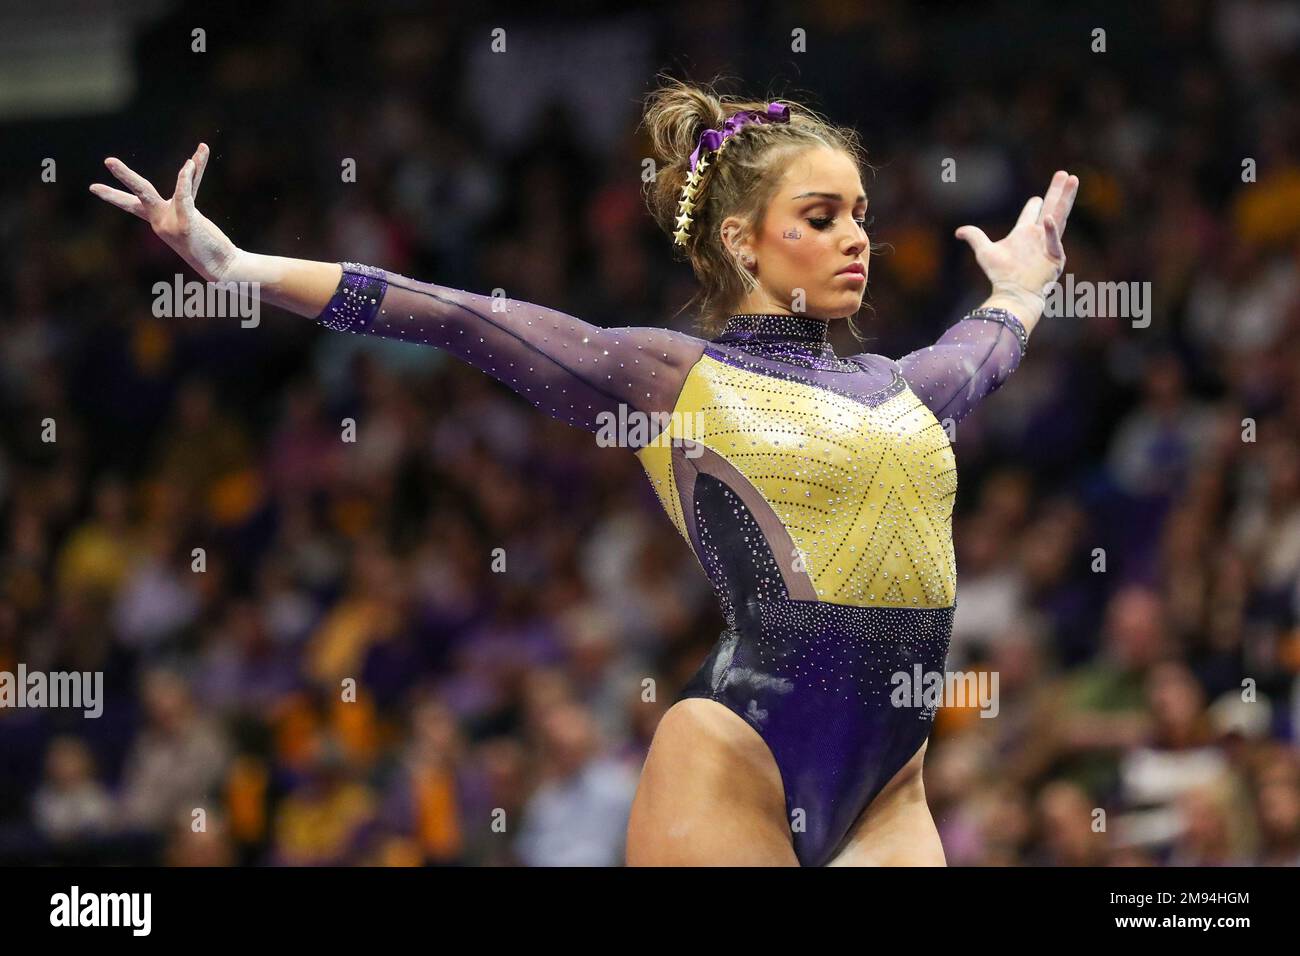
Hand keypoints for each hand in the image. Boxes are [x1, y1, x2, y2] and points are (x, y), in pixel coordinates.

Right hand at [90, 143, 240, 282]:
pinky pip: (184, 193)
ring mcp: (169, 222)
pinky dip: (186, 177)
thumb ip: (187, 191)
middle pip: (138, 194)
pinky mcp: (185, 223)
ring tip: (144, 158)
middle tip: (107, 160)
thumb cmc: (210, 245)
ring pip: (148, 192)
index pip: (134, 205)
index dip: (113, 196)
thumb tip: (192, 164)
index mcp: (159, 219)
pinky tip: (189, 162)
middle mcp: (161, 220)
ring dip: (135, 176)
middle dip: (123, 176)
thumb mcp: (192, 216)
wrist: (223, 267)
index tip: (92, 188)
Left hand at [955, 170, 1078, 312]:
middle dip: (1057, 191)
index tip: (1038, 195)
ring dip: (1066, 198)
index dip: (1034, 204)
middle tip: (1063, 174)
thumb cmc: (1000, 275)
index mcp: (1024, 234)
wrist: (1012, 294)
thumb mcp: (984, 252)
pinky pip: (1053, 241)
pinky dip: (1050, 230)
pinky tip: (1048, 218)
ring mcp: (1048, 245)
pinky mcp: (1055, 257)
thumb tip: (958, 231)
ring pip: (1060, 216)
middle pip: (1051, 207)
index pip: (1032, 213)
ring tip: (1073, 180)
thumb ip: (975, 237)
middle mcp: (1038, 236)